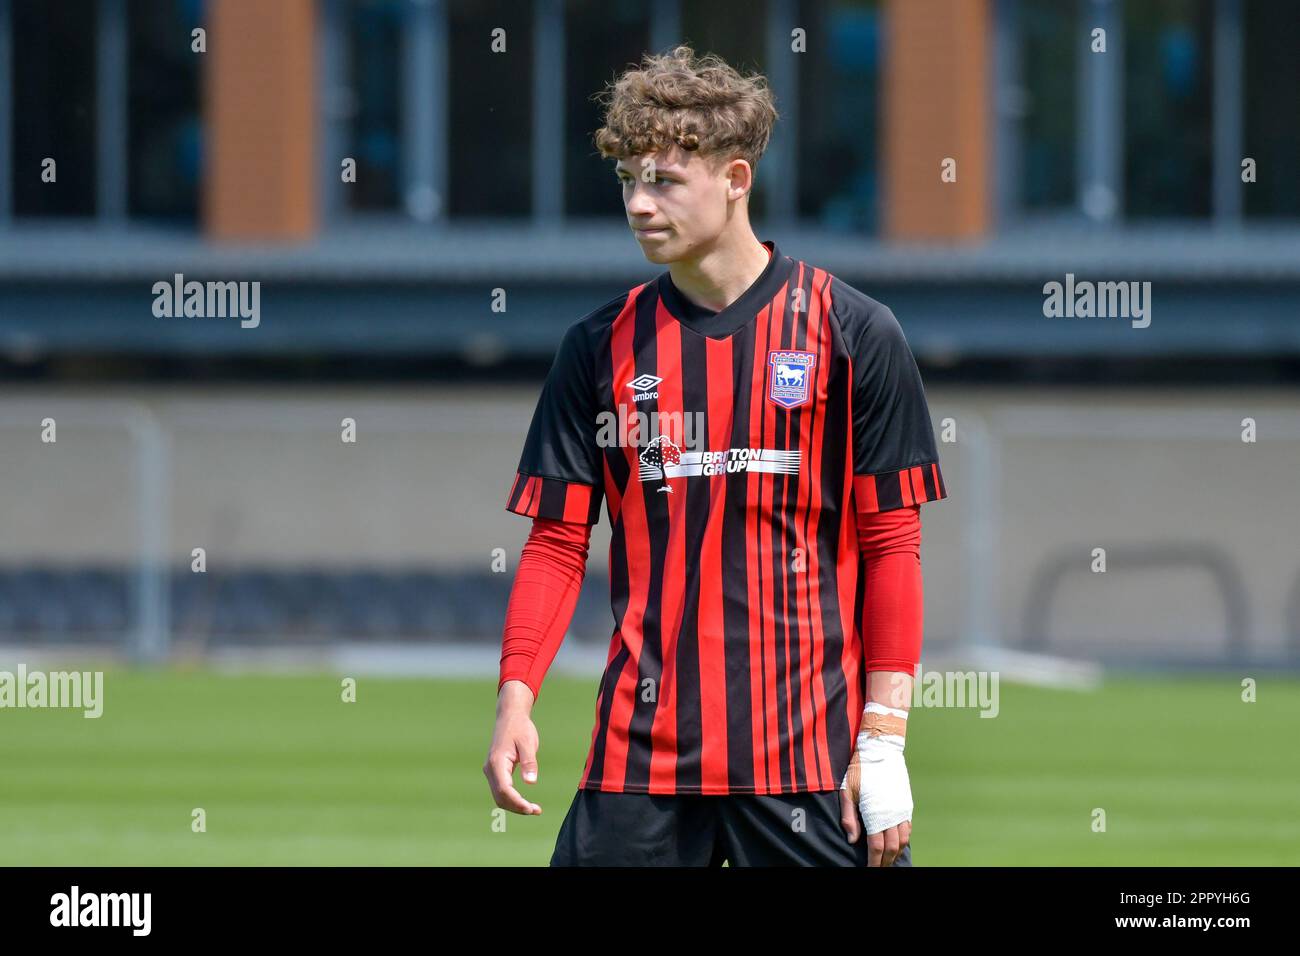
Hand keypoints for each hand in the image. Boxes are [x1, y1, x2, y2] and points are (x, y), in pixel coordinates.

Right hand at [483, 680, 542, 814]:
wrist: (510, 716)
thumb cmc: (520, 728)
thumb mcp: (528, 743)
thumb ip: (529, 763)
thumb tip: (531, 783)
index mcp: (497, 762)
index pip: (504, 789)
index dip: (516, 802)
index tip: (531, 809)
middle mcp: (490, 769)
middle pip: (500, 797)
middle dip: (517, 807)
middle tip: (536, 811)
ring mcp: (491, 771)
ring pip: (499, 796)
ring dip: (514, 805)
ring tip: (533, 809)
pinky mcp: (495, 772)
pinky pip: (501, 790)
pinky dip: (512, 799)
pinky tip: (525, 802)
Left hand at [839, 744, 912, 866]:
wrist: (882, 749)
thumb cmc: (860, 769)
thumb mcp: (848, 791)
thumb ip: (849, 817)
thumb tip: (852, 840)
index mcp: (876, 814)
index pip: (877, 847)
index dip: (873, 862)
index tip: (869, 869)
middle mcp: (892, 815)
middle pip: (892, 848)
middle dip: (885, 862)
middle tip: (878, 867)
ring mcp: (902, 810)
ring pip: (903, 840)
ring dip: (895, 853)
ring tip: (887, 859)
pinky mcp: (906, 804)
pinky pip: (908, 828)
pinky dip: (903, 840)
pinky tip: (896, 842)